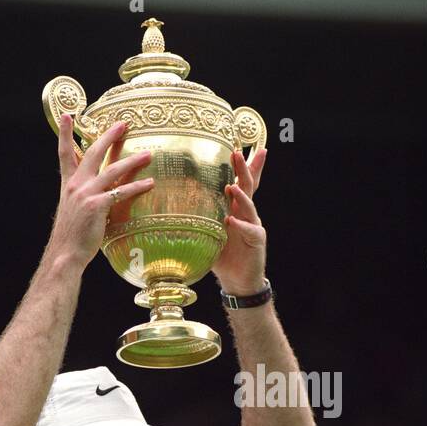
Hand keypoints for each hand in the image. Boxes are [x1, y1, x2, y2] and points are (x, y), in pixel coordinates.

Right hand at [47, 114, 154, 267]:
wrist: (66, 253)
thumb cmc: (73, 235)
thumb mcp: (74, 209)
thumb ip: (85, 196)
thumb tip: (101, 191)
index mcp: (69, 184)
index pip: (65, 153)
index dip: (64, 134)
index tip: (67, 115)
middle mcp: (76, 185)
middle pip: (93, 153)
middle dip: (109, 136)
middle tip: (123, 124)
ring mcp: (86, 194)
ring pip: (112, 171)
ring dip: (132, 161)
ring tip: (148, 154)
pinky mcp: (96, 206)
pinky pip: (121, 192)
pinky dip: (137, 187)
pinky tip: (150, 183)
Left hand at [211, 147, 267, 295]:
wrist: (239, 279)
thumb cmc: (223, 254)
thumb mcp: (209, 232)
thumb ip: (199, 218)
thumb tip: (170, 206)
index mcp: (236, 208)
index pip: (241, 182)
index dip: (243, 165)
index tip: (239, 146)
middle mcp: (246, 213)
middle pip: (247, 186)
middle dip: (243, 168)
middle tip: (236, 153)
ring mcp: (253, 225)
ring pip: (250, 205)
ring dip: (241, 195)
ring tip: (231, 186)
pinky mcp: (256, 241)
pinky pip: (250, 230)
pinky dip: (241, 225)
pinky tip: (233, 219)